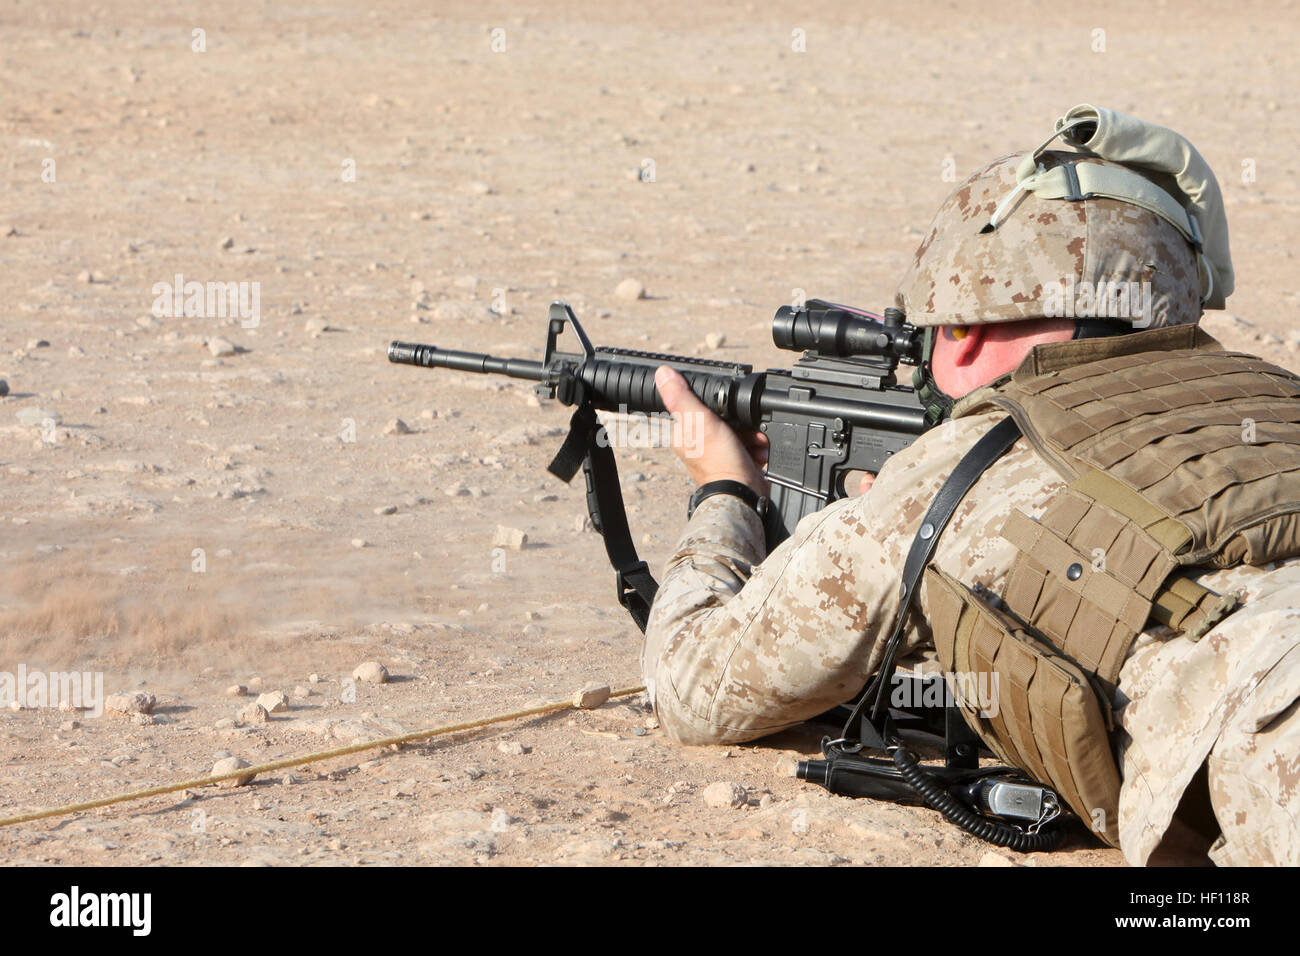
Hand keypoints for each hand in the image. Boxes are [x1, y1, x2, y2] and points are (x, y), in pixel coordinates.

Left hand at [655, 366, 768, 495]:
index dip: (719, 403)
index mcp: (685, 431)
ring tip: (754, 442)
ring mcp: (720, 451)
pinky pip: (752, 443)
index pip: (702, 404)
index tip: (728, 409)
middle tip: (745, 429)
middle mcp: (700, 441)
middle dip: (742, 420)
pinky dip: (759, 446)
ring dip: (754, 433)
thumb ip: (682, 397)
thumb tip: (663, 374)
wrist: (743, 494)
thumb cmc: (719, 462)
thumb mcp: (699, 422)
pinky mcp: (737, 460)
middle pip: (726, 416)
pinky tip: (759, 452)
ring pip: (742, 428)